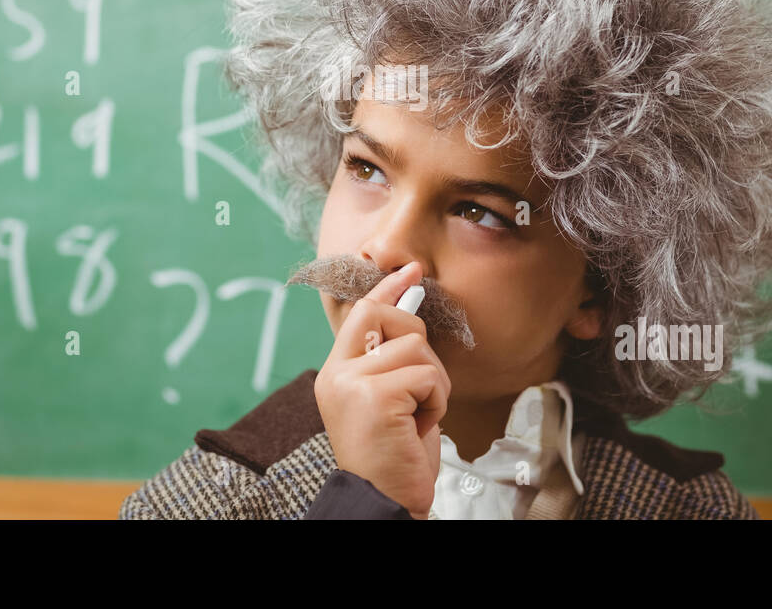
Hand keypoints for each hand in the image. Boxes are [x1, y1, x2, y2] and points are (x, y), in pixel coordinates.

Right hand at [313, 261, 450, 519]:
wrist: (384, 501)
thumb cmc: (394, 456)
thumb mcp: (388, 399)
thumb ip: (391, 359)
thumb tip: (411, 304)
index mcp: (336, 373)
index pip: (359, 313)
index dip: (386, 287)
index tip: (409, 269)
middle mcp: (336, 373)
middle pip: (384, 314)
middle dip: (416, 336)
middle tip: (422, 380)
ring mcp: (352, 383)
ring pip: (415, 346)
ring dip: (433, 382)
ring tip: (418, 414)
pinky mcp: (374, 397)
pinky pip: (426, 375)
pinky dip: (436, 401)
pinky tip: (420, 426)